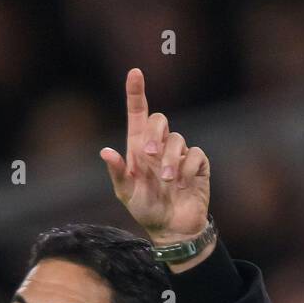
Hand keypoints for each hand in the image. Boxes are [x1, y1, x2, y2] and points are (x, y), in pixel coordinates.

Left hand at [100, 68, 209, 251]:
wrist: (171, 229)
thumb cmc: (146, 210)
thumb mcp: (126, 194)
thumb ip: (117, 173)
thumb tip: (105, 152)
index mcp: (139, 148)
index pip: (138, 114)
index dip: (136, 92)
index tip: (134, 72)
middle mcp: (160, 147)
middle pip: (160, 120)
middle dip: (154, 133)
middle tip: (148, 155)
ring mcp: (180, 155)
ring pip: (177, 140)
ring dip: (170, 160)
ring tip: (166, 181)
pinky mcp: (198, 166)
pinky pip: (196, 155)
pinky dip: (188, 167)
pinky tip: (182, 183)